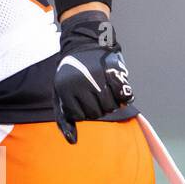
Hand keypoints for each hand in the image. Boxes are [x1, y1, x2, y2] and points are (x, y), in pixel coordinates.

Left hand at [51, 10, 133, 143]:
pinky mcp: (114, 72)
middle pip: (97, 113)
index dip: (86, 113)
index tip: (86, 103)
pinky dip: (124, 96)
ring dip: (112, 103)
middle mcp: (81, 85)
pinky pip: (125, 97)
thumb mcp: (59, 92)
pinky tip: (117, 88)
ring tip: (106, 91)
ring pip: (111, 107)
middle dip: (99, 109)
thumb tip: (72, 140)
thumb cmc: (71, 72)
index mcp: (66, 90)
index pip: (81, 116)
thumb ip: (64, 116)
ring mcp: (98, 79)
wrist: (85, 42)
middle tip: (97, 97)